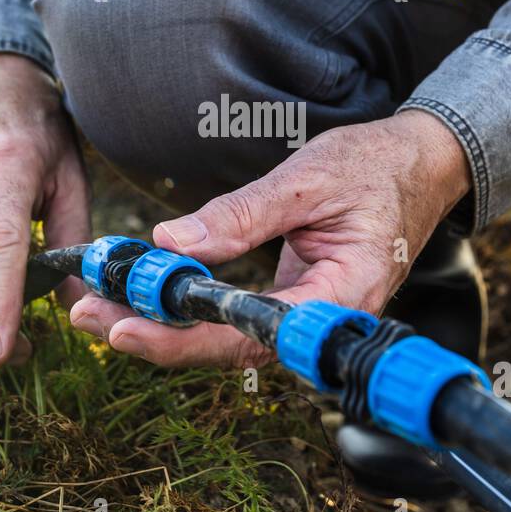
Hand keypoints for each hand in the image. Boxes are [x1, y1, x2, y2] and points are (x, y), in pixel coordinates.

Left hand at [69, 110, 469, 367]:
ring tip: (98, 304)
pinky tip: (144, 294)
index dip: (183, 339)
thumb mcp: (305, 181)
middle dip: (155, 337)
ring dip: (163, 324)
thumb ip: (240, 216)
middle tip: (89, 315)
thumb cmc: (374, 168)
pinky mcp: (292, 301)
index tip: (126, 329)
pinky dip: (187, 306)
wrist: (421, 164)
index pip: (249, 334)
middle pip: (229, 347)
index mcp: (341, 295)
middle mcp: (323, 320)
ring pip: (227, 337)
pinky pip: (236, 317)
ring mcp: (307, 315)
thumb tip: (169, 243)